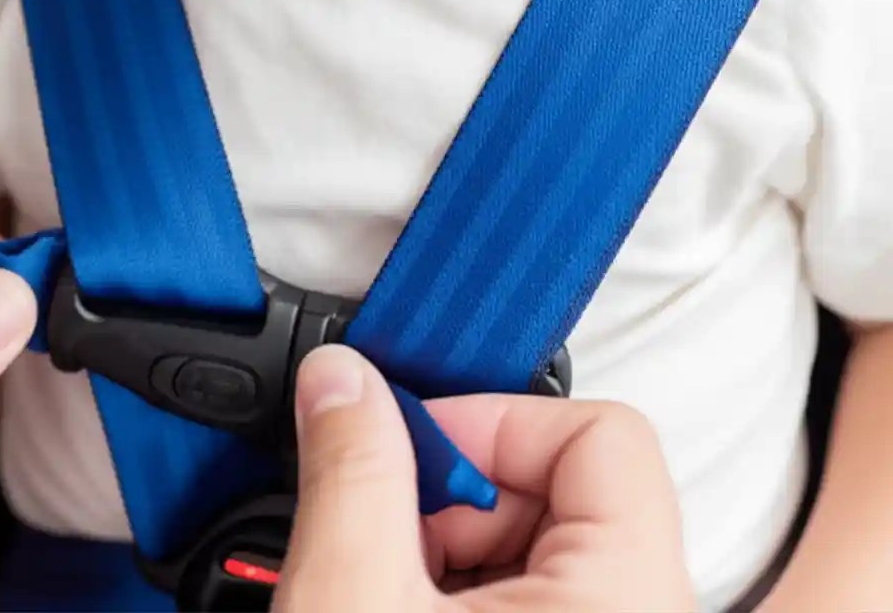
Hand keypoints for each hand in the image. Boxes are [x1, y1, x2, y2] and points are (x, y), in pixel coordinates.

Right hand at [275, 346, 696, 611]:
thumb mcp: (349, 603)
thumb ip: (351, 473)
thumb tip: (341, 379)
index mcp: (627, 598)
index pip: (602, 434)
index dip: (490, 420)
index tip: (403, 440)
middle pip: (563, 484)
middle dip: (450, 493)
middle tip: (376, 530)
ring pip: (534, 544)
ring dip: (438, 546)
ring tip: (373, 589)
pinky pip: (521, 597)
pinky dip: (446, 590)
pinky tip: (389, 611)